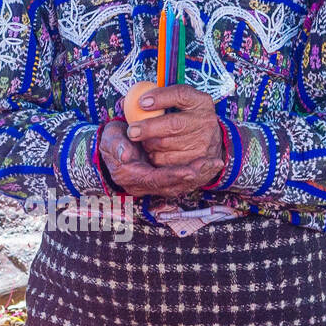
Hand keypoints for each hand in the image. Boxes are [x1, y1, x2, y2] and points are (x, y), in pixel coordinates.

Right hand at [99, 93, 225, 197]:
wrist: (112, 147)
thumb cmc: (112, 140)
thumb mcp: (110, 139)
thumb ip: (116, 146)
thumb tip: (126, 155)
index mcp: (130, 176)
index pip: (154, 180)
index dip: (173, 176)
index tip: (190, 171)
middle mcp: (142, 185)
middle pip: (171, 186)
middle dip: (193, 176)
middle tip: (212, 165)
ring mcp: (152, 185)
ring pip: (179, 186)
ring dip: (199, 176)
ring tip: (215, 164)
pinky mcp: (161, 180)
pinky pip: (182, 182)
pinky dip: (197, 175)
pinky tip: (210, 165)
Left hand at [124, 84, 225, 172]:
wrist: (211, 142)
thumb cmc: (187, 119)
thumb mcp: (181, 104)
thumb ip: (160, 99)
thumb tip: (129, 102)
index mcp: (200, 102)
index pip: (181, 95)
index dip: (161, 97)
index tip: (142, 102)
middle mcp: (205, 121)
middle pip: (173, 124)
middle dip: (149, 128)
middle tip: (132, 131)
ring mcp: (203, 142)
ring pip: (167, 144)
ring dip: (149, 144)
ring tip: (144, 141)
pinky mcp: (197, 161)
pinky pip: (168, 161)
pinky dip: (155, 156)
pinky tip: (154, 152)